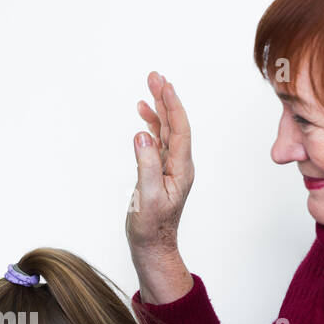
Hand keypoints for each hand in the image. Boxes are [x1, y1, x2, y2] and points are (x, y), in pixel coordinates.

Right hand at [126, 72, 194, 304]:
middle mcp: (179, 165)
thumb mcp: (148, 196)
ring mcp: (170, 169)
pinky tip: (144, 118)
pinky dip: (151, 127)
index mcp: (181, 169)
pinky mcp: (161, 173)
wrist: (153, 246)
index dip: (173, 106)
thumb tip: (143, 135)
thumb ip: (146, 165)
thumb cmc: (151, 227)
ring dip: (158, 110)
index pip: (180, 130)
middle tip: (155, 76)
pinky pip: (158, 143)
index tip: (164, 86)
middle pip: (175, 125)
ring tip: (148, 90)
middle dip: (166, 100)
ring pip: (167, 132)